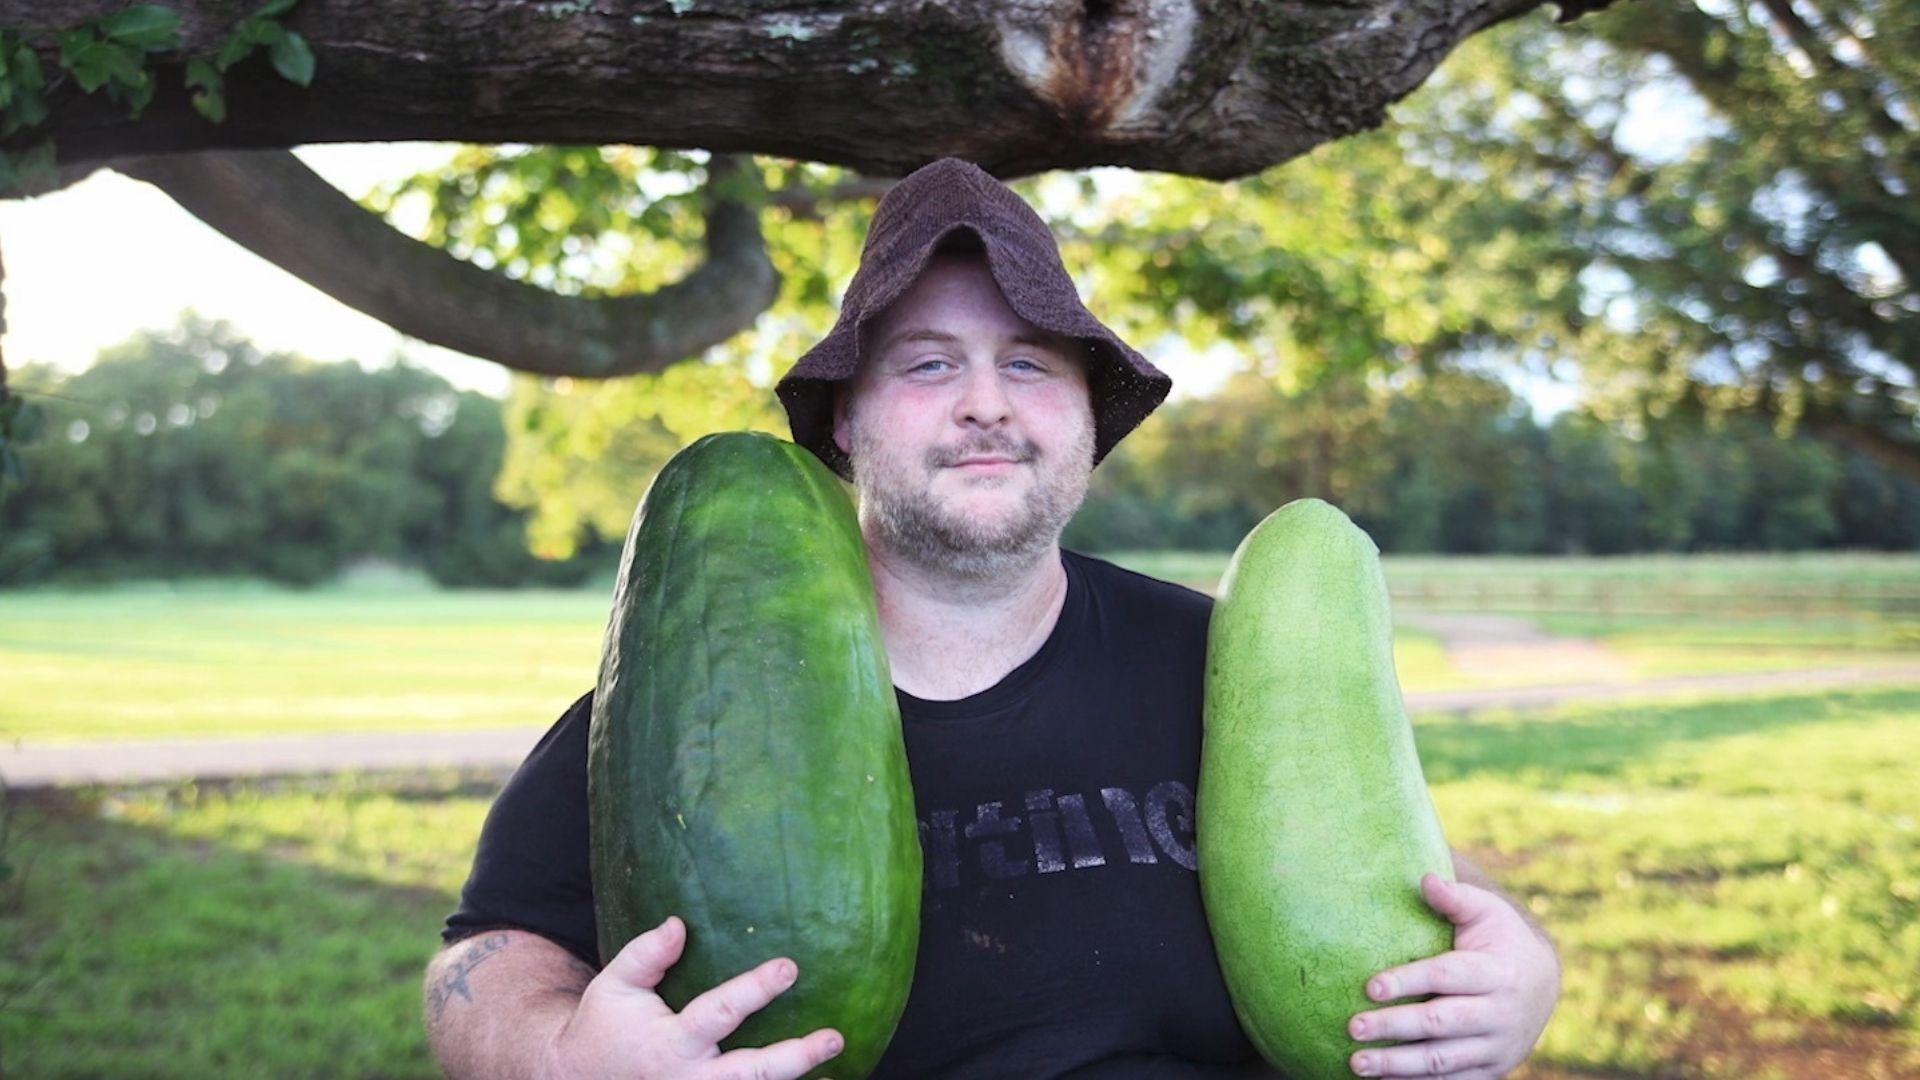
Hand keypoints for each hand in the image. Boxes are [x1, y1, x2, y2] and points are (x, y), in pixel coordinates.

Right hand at [543, 915, 845, 1079]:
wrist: (577, 1078)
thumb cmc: (604, 1026)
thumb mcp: (615, 985)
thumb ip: (646, 955)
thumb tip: (679, 923)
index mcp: (670, 1042)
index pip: (720, 1013)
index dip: (755, 990)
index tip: (789, 967)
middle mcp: (689, 1079)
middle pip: (751, 1073)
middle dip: (796, 1058)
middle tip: (834, 1037)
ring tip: (837, 1068)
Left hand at [1344, 874, 1559, 1078]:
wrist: (1541, 986)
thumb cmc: (1499, 940)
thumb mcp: (1485, 912)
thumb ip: (1454, 899)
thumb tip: (1424, 878)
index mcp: (1498, 973)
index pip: (1447, 977)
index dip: (1409, 981)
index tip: (1369, 986)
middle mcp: (1499, 1014)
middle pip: (1441, 1024)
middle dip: (1395, 1027)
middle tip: (1353, 1027)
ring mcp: (1496, 1047)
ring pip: (1442, 1061)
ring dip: (1398, 1065)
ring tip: (1357, 1062)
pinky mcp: (1489, 1070)